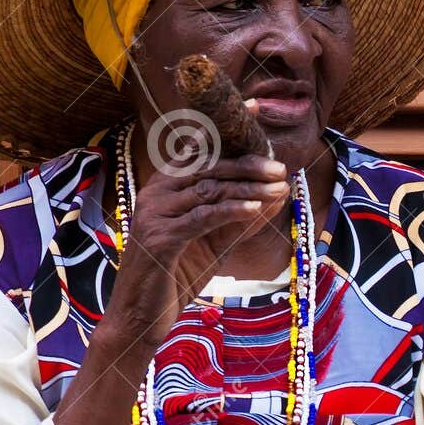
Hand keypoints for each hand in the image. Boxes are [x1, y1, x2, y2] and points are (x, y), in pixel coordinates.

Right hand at [105, 132, 290, 347]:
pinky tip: (258, 208)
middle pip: (208, 167)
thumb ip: (241, 216)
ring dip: (250, 189)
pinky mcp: (159, 238)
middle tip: (281, 168)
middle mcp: (156, 193)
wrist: (142, 318)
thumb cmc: (177, 275)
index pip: (200, 149)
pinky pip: (203, 217)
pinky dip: (232, 211)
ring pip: (209, 190)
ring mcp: (154, 214)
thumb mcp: (215, 242)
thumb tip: (278, 193)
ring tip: (281, 188)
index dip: (227, 128)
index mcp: (166, 187)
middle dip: (248, 164)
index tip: (256, 106)